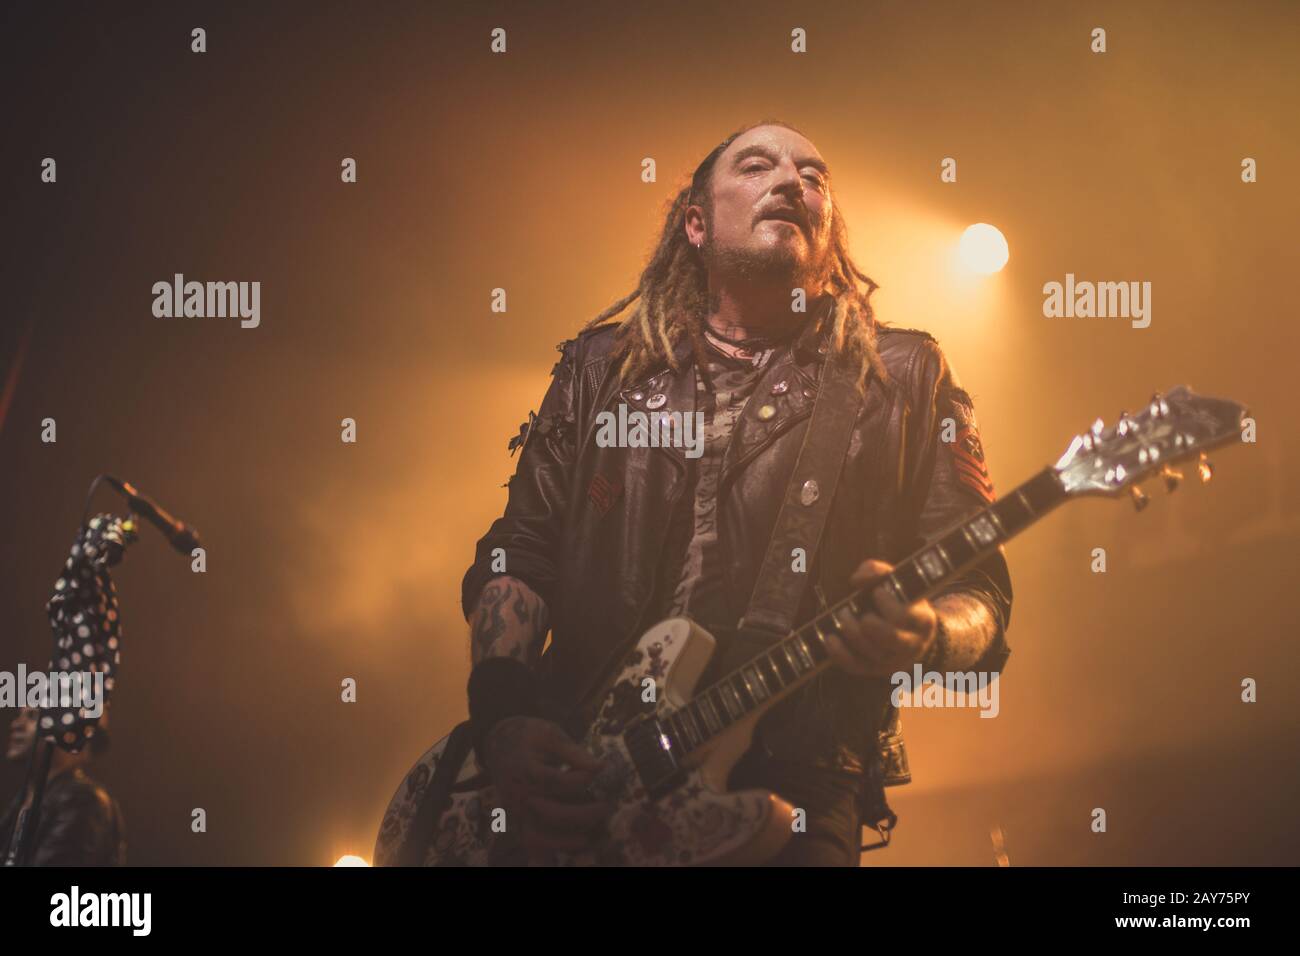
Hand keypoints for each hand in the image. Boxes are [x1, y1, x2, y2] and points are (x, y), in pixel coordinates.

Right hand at [480, 715, 613, 858]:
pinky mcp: (516, 821)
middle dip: (584, 814)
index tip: (600, 770)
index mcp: (525, 770)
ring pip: (538, 837)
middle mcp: (518, 795)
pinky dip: (544, 857)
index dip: (583, 779)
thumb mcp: (551, 733)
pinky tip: (562, 858)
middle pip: (551, 813)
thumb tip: (601, 768)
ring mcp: (515, 811)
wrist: (499, 743)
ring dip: (565, 842)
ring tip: (589, 837)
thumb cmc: (529, 736)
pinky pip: (529, 845)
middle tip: (606, 807)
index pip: (557, 782)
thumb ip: (574, 751)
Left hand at [822, 559, 938, 677]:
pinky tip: (829, 639)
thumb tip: (857, 579)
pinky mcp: (875, 670)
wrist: (911, 632)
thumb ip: (878, 571)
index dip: (887, 604)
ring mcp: (894, 660)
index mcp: (922, 621)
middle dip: (868, 623)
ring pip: (872, 653)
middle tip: (852, 609)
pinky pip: (856, 666)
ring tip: (842, 615)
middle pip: (890, 638)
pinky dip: (840, 654)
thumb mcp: (897, 582)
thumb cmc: (900, 601)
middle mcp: (912, 644)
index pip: (904, 616)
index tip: (877, 592)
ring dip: (851, 633)